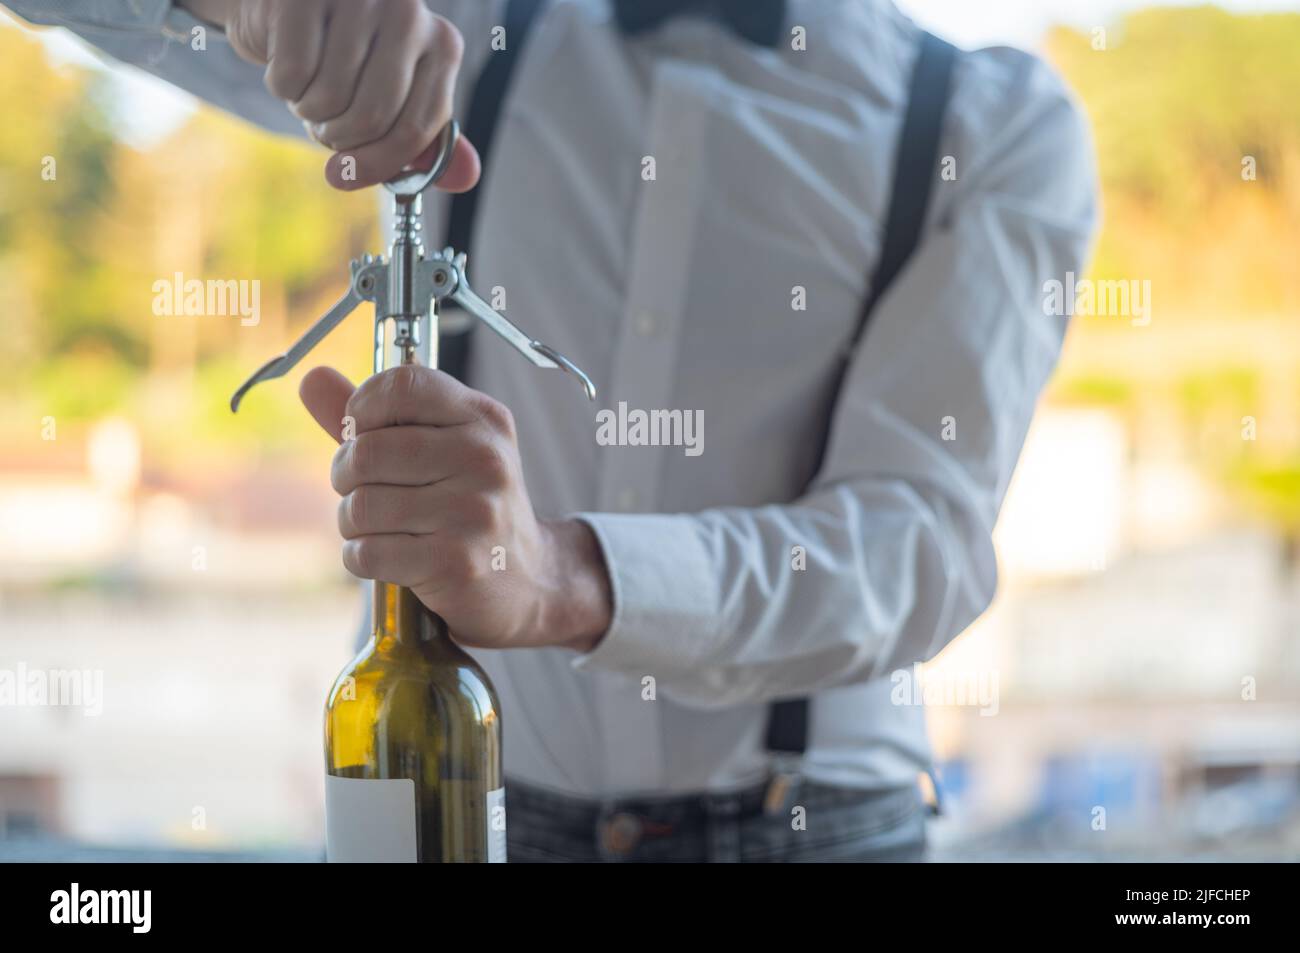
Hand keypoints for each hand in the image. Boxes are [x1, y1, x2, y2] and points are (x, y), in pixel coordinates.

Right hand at [180, 0, 479, 190]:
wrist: (289, 11)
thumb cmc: (346, 62)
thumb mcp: (394, 101)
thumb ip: (425, 140)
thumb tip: (467, 178)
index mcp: (441, 46)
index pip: (418, 128)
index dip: (379, 164)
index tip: (346, 177)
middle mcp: (410, 13)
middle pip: (372, 117)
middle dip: (339, 138)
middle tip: (325, 127)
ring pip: (330, 97)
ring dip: (309, 111)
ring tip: (310, 93)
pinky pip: (293, 73)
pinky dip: (283, 87)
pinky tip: (288, 68)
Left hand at [299, 365, 612, 652]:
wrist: (527, 579)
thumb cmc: (468, 506)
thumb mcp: (438, 450)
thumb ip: (375, 418)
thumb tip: (311, 379)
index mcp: (483, 419)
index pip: (401, 386)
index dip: (362, 408)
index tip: (363, 433)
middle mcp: (484, 458)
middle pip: (367, 451)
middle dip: (345, 476)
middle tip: (364, 490)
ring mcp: (474, 512)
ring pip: (361, 506)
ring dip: (353, 523)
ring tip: (381, 527)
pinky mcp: (456, 562)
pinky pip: (368, 552)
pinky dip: (361, 558)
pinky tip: (389, 557)